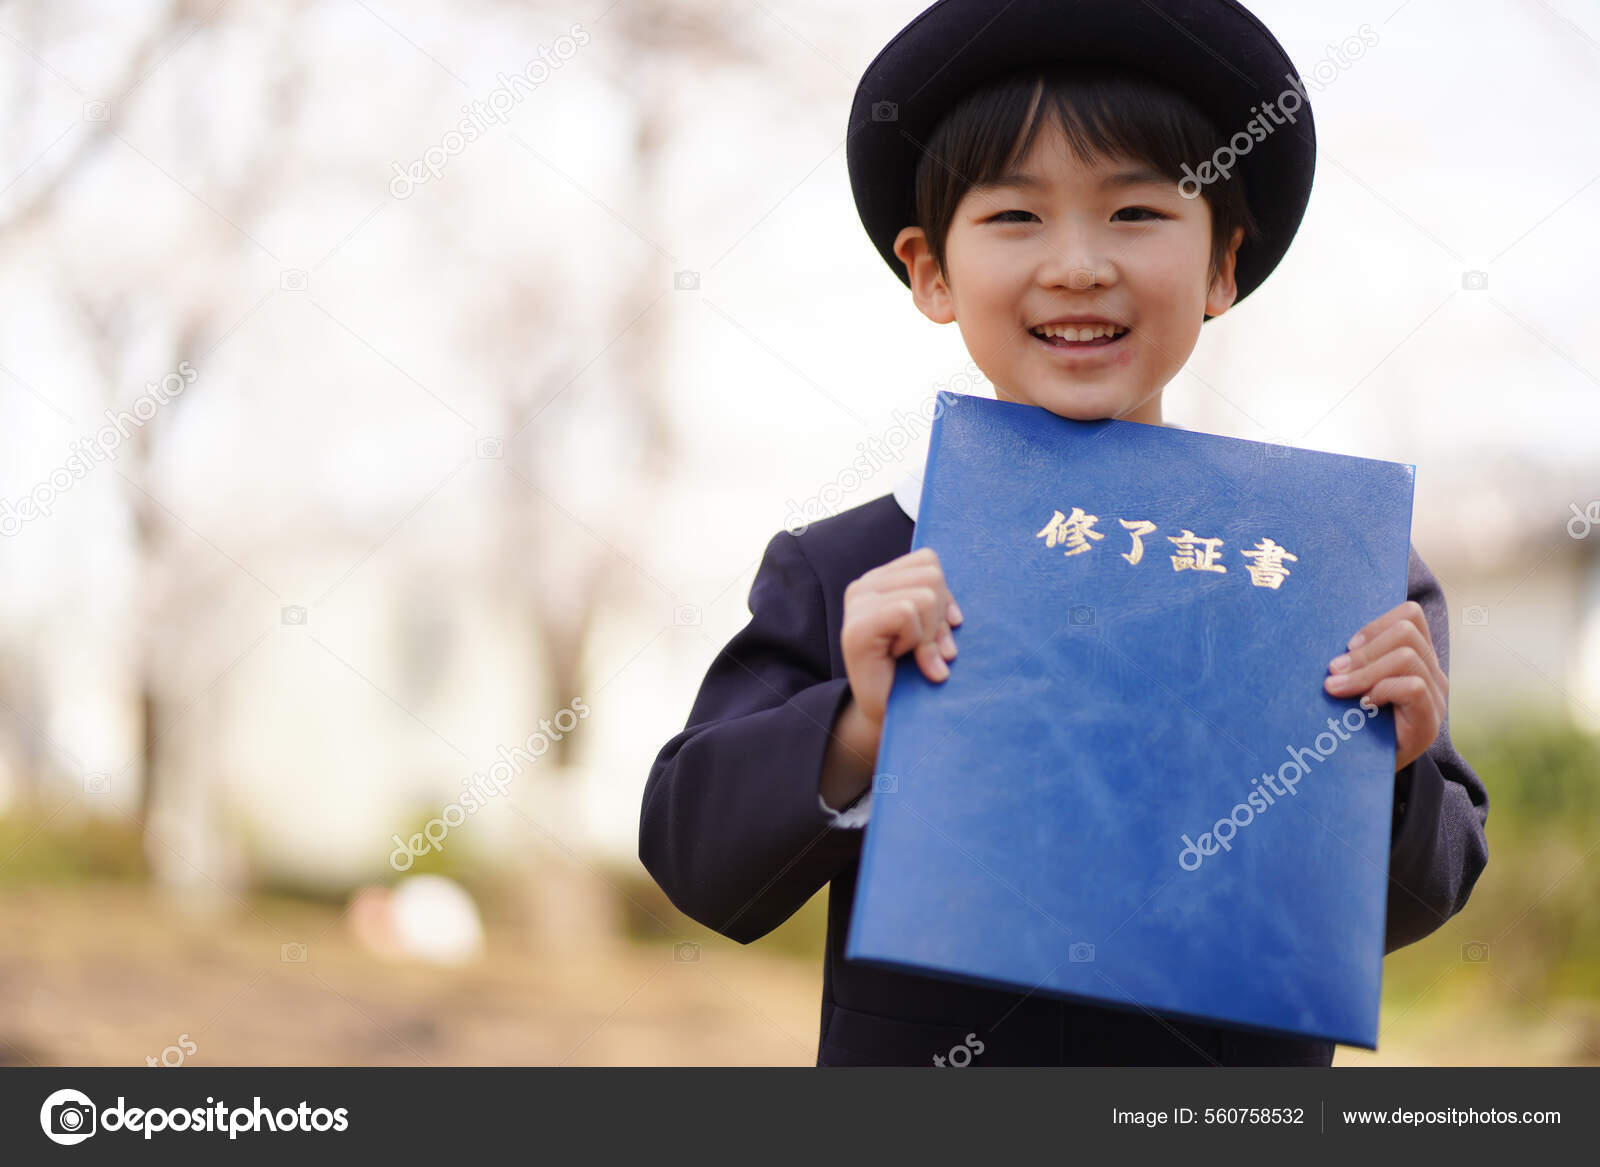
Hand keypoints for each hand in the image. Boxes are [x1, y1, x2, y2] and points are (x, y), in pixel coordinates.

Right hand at [840, 547, 962, 731]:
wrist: (884, 716)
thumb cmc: (910, 673)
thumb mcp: (930, 631)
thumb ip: (937, 606)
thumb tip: (955, 617)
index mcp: (879, 580)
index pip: (928, 561)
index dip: (945, 597)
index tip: (942, 631)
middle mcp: (863, 586)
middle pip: (931, 575)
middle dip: (940, 619)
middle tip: (930, 651)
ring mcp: (856, 605)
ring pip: (924, 595)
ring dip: (928, 634)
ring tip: (914, 656)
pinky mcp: (856, 627)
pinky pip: (906, 613)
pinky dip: (914, 641)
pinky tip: (898, 658)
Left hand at [1324, 600, 1447, 771]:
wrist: (1364, 776)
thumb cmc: (1351, 724)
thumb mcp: (1350, 685)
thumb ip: (1351, 660)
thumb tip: (1326, 642)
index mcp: (1416, 657)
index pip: (1410, 614)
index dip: (1375, 624)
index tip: (1347, 647)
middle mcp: (1432, 674)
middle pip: (1406, 632)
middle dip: (1364, 650)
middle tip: (1334, 672)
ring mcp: (1436, 697)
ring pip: (1407, 657)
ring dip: (1364, 671)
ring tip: (1338, 689)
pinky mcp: (1430, 722)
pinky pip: (1413, 687)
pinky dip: (1382, 690)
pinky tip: (1364, 706)